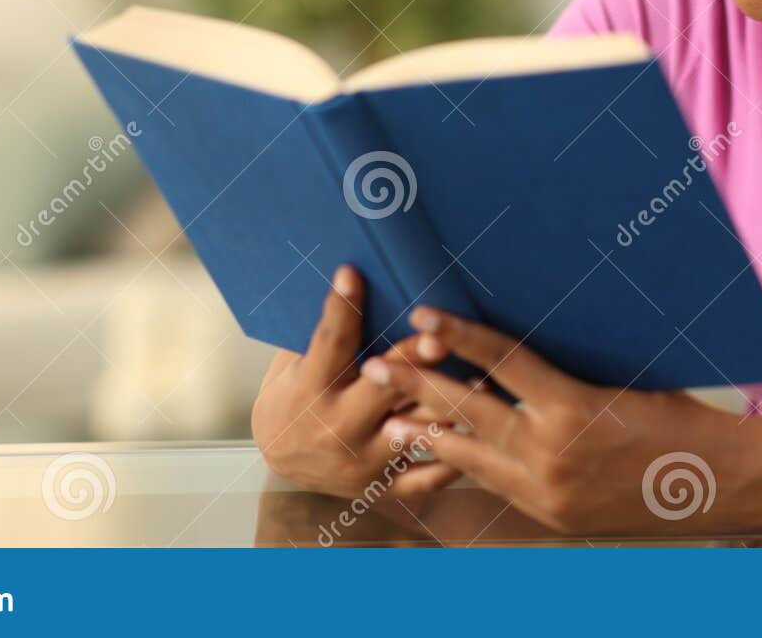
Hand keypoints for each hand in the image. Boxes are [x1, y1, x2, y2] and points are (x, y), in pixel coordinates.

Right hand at [251, 266, 460, 500]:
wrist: (278, 458)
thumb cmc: (292, 394)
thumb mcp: (294, 362)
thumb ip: (325, 334)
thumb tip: (354, 277)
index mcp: (310, 390)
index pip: (329, 344)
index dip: (341, 308)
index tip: (352, 274)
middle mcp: (336, 428)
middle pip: (382, 390)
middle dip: (414, 362)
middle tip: (441, 337)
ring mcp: (361, 462)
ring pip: (414, 432)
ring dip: (448, 406)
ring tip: (483, 380)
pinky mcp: (380, 486)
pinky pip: (427, 478)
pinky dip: (456, 456)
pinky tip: (480, 430)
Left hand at [361, 307, 749, 534]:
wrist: (719, 481)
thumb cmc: (680, 417)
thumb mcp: (619, 381)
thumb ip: (562, 375)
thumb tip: (515, 354)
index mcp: (571, 406)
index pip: (500, 360)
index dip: (458, 334)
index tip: (422, 313)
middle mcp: (550, 451)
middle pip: (470, 410)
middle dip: (419, 386)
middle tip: (377, 366)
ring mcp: (547, 489)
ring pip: (473, 456)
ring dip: (429, 435)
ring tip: (391, 421)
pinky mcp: (553, 513)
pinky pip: (497, 486)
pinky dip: (467, 468)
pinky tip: (442, 460)